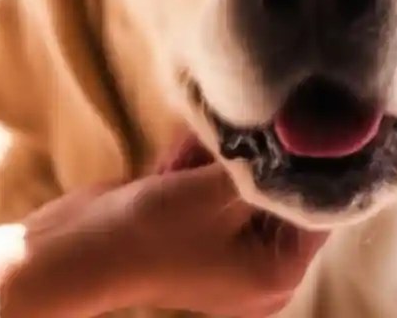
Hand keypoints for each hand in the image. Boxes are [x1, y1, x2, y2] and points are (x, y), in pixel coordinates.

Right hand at [0, 150, 325, 316]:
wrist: (75, 248)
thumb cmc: (150, 232)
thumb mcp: (219, 193)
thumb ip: (269, 165)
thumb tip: (307, 136)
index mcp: (276, 276)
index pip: (320, 211)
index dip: (313, 165)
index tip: (308, 120)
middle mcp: (257, 270)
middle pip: (279, 195)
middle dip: (255, 155)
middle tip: (245, 120)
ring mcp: (224, 251)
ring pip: (241, 185)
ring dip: (221, 155)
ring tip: (200, 136)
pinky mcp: (194, 231)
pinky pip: (212, 189)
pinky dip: (198, 166)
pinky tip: (181, 148)